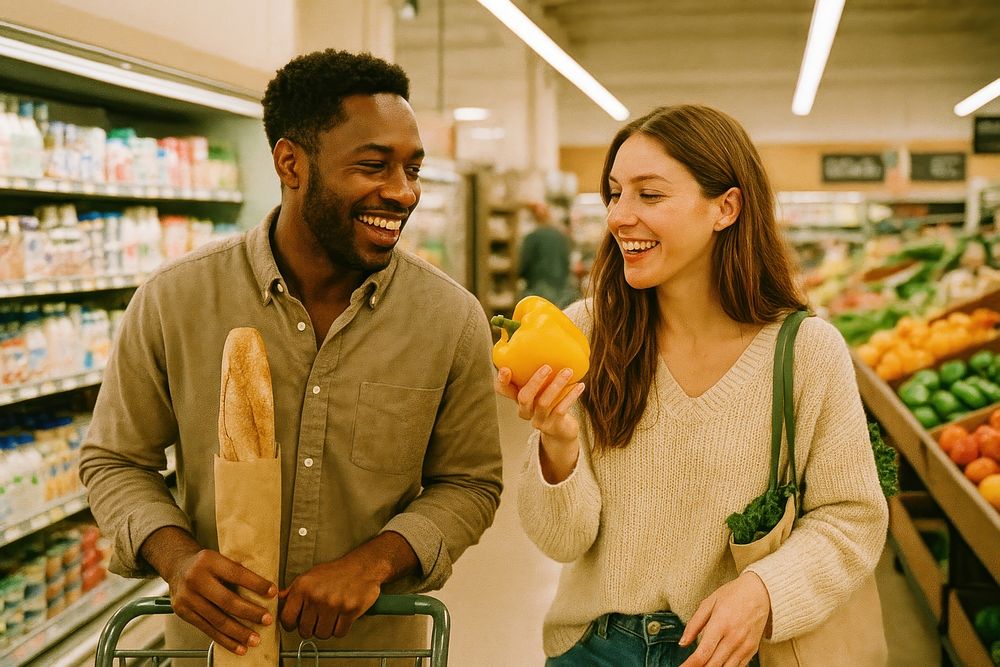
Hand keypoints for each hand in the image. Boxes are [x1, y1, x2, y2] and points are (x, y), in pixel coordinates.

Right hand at [163, 546, 277, 655]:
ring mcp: (187, 597)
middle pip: (227, 600)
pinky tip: (238, 647)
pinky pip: (207, 629)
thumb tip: (268, 590)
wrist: (177, 567)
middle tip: (267, 620)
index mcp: (208, 560)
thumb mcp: (219, 558)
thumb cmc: (206, 564)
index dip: (256, 584)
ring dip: (239, 632)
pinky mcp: (183, 613)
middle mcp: (195, 579)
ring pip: (217, 620)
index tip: (273, 592)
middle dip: (250, 612)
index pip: (236, 573)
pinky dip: (225, 640)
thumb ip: (237, 571)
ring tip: (255, 639)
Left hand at [278, 554, 380, 639]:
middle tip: (317, 620)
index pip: (287, 618)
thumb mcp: (309, 576)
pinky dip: (339, 629)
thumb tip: (276, 600)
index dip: (291, 625)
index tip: (296, 623)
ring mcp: (334, 604)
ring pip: (322, 634)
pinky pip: (339, 633)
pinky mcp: (350, 610)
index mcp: (303, 587)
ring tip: (330, 618)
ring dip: (325, 630)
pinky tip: (341, 618)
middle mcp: (316, 596)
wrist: (362, 566)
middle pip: (305, 630)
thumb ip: (292, 591)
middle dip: (310, 628)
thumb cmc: (335, 572)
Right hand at [495, 365, 584, 481]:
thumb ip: (539, 372)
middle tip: (547, 366)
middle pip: (523, 397)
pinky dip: (571, 396)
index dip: (501, 381)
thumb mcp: (542, 388)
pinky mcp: (552, 425)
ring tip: (568, 371)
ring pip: (544, 402)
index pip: (502, 390)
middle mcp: (525, 410)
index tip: (506, 368)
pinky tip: (580, 385)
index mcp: (518, 398)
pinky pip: (560, 409)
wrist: (561, 430)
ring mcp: (538, 420)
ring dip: (556, 385)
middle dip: (535, 381)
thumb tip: (548, 341)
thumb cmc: (551, 401)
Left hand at [678, 572, 770, 666]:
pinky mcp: (752, 650)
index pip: (703, 653)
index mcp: (720, 624)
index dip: (689, 665)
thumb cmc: (733, 595)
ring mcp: (744, 646)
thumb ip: (694, 624)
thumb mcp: (709, 603)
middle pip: (713, 665)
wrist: (761, 592)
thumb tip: (682, 643)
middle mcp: (733, 638)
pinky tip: (717, 665)